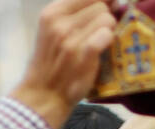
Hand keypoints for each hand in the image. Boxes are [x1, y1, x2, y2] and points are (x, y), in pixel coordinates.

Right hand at [9, 0, 118, 128]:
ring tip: (99, 43)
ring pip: (107, 19)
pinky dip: (109, 40)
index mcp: (52, 12)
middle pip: (99, 5)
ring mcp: (71, 38)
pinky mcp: (83, 54)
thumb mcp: (53, 30)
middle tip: (100, 33)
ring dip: (109, 30)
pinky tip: (102, 48)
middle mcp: (60, 22)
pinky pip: (106, 34)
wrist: (44, 94)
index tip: (107, 8)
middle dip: (105, 17)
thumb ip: (75, 14)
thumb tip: (110, 1)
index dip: (101, 1)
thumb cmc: (53, 62)